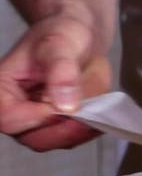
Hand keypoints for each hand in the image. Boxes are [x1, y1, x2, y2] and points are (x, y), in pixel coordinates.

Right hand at [0, 6, 110, 150]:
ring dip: (81, 126)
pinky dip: (90, 128)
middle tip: (87, 102)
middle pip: (33, 139)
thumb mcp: (61, 43)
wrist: (80, 37)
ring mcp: (37, 122)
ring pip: (57, 142)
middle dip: (65, 125)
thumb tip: (63, 105)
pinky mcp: (59, 126)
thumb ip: (61, 71)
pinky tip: (98, 108)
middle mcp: (15, 110)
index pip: (7, 118)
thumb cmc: (62, 34)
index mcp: (2, 88)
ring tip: (93, 98)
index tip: (62, 102)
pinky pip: (74, 139)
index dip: (37, 116)